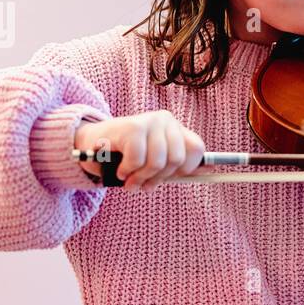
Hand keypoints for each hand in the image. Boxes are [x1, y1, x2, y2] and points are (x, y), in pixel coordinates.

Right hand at [74, 110, 204, 191]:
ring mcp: (149, 121)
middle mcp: (166, 120)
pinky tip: (121, 170)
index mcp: (176, 129)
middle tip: (143, 184)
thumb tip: (212, 168)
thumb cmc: (127, 157)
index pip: (197, 149)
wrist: (92, 145)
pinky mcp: (132, 127)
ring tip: (130, 181)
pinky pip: (138, 159)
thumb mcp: (156, 163)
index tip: (169, 177)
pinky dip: (128, 171)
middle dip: (159, 177)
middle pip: (177, 159)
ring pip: (158, 162)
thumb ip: (179, 167)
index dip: (185, 169)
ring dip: (141, 178)